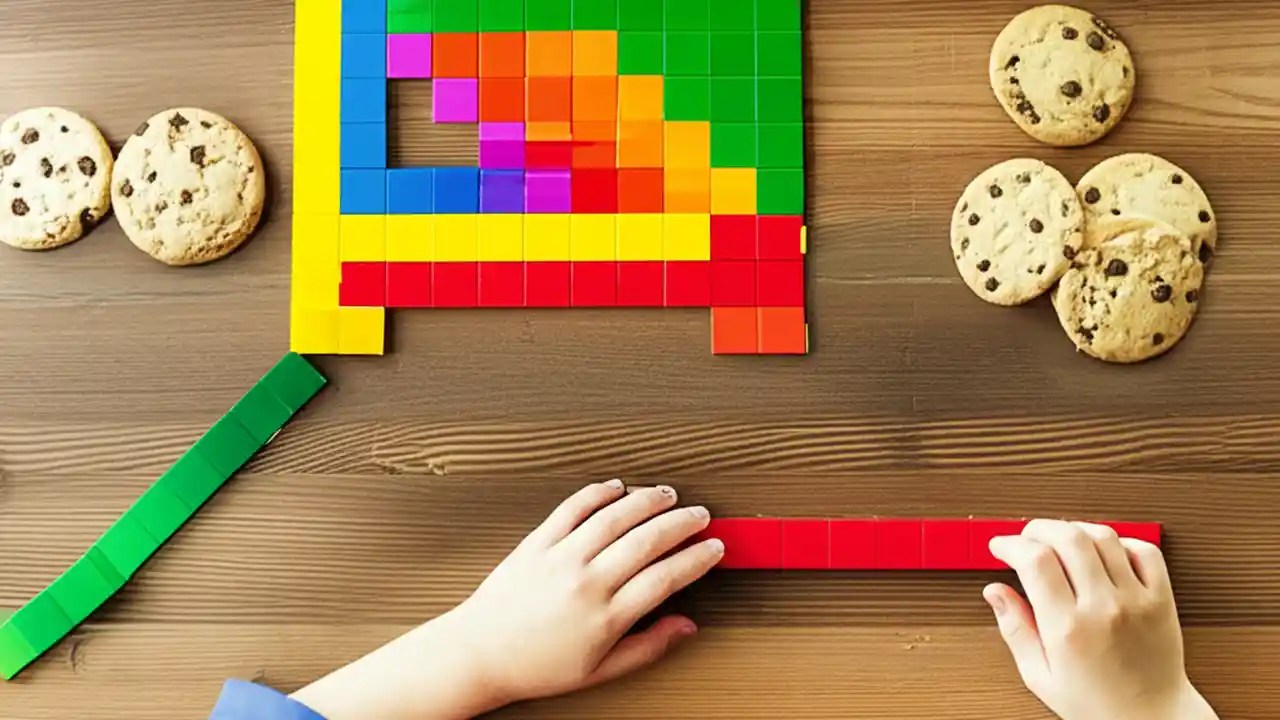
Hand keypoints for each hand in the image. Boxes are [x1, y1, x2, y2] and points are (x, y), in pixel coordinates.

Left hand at [291, 481, 723, 719]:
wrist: (478, 653)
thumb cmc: (535, 666)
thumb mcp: (599, 671)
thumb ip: (648, 646)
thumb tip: (686, 626)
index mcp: (604, 617)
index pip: (665, 578)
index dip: (696, 560)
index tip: (714, 549)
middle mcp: (585, 582)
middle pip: (647, 541)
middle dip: (682, 524)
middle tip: (700, 516)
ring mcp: (560, 558)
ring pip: (614, 517)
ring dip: (647, 500)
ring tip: (668, 495)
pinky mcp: (537, 542)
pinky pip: (572, 508)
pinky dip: (598, 492)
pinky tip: (617, 487)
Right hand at [985, 520, 1217, 719]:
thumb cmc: (1097, 704)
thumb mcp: (1040, 676)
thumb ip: (1015, 629)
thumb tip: (995, 592)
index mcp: (1068, 629)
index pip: (1035, 560)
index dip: (1011, 544)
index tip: (1001, 546)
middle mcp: (1104, 608)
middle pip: (1067, 537)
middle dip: (1038, 528)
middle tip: (1027, 538)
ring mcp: (1136, 600)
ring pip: (1103, 536)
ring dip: (1075, 529)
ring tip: (1061, 542)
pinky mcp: (1161, 599)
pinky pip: (1145, 550)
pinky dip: (1121, 541)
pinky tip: (1104, 553)